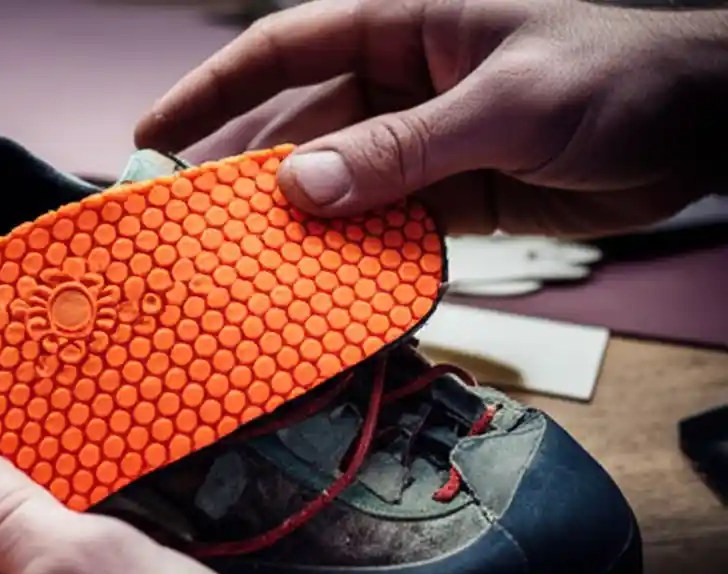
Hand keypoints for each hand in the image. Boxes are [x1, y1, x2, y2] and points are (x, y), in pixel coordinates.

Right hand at [136, 0, 727, 236]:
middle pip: (299, 129)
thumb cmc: (619, 72)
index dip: (212, 90)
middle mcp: (401, 85)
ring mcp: (424, 144)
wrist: (705, 124)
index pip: (283, 50)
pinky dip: (357, 260)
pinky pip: (385, 230)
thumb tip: (303, 186)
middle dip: (247, 177)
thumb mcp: (507, 102)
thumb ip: (403, 148)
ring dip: (300, 230)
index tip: (154, 135)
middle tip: (192, 230)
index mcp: (404, 28)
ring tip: (246, 272)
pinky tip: (325, 290)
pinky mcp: (453, 198)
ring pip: (338, 189)